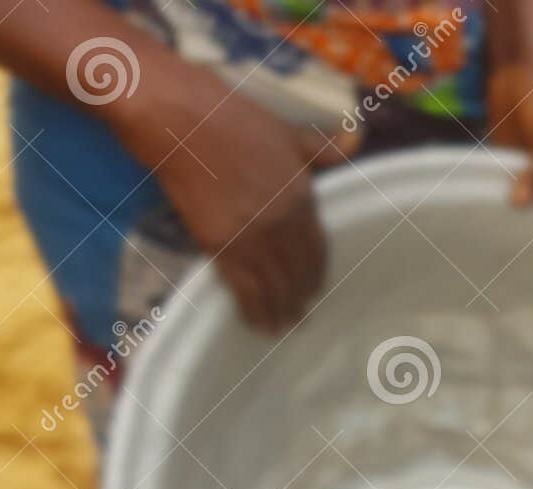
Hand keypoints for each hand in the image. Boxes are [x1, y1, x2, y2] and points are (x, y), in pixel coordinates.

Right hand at [112, 59, 357, 331]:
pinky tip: (256, 323)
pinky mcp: (221, 246)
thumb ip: (319, 148)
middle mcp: (282, 223)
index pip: (317, 249)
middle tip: (300, 317)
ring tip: (280, 327)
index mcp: (301, 196)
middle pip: (297, 274)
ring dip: (279, 312)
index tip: (315, 289)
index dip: (316, 274)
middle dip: (300, 299)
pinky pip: (244, 290)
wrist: (181, 119)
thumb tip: (351, 144)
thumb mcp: (286, 130)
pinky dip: (252, 310)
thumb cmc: (231, 117)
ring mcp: (252, 237)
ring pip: (273, 288)